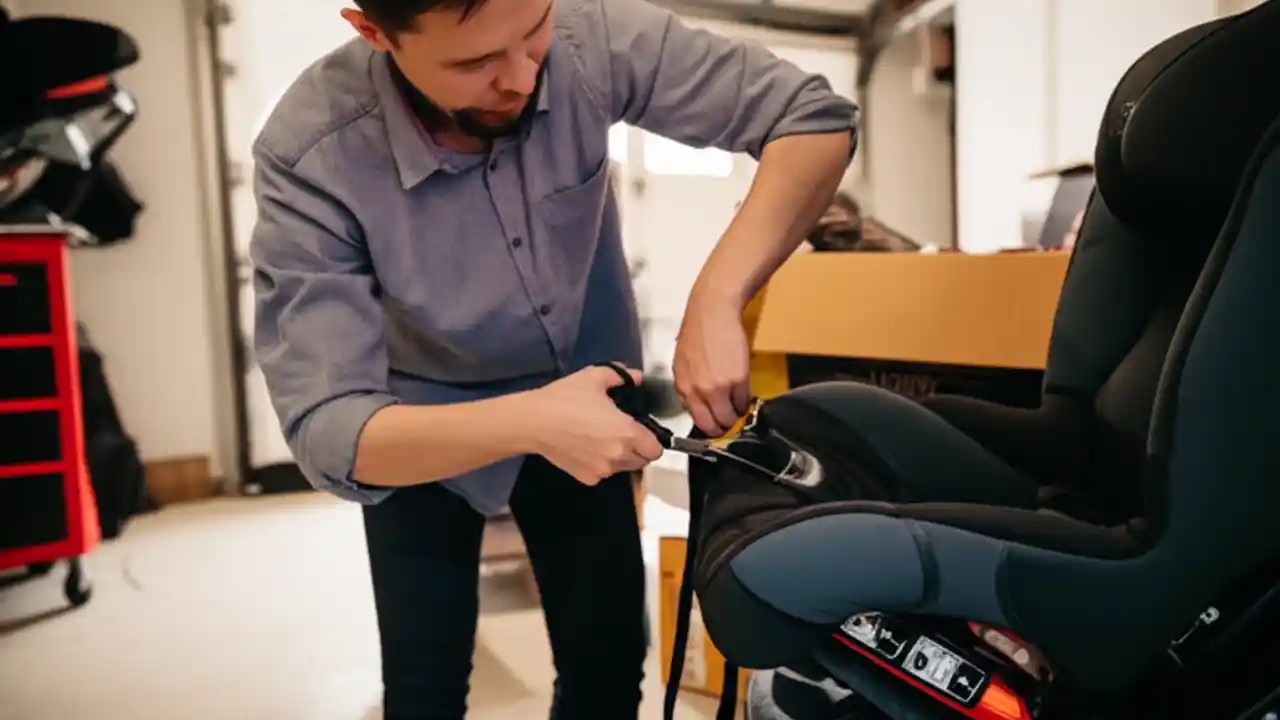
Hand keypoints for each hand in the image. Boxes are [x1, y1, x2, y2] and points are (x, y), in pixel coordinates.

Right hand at [519, 365, 664, 485]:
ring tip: (603, 440)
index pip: (656, 449)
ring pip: (623, 469)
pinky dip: (601, 465)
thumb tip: (636, 376)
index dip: (652, 440)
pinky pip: (603, 474)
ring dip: (620, 458)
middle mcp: (619, 456)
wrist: (534, 422)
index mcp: (627, 432)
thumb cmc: (565, 398)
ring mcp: (603, 470)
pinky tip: (587, 449)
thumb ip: (621, 376)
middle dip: (638, 449)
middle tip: (622, 433)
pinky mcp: (587, 478)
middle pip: (642, 461)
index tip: (642, 431)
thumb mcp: (594, 377)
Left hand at [673, 292, 750, 436]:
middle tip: (730, 419)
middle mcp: (698, 391)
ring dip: (736, 414)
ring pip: (730, 417)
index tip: (716, 422)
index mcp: (683, 387)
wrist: (713, 311)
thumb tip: (698, 405)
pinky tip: (743, 391)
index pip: (696, 420)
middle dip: (723, 426)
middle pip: (713, 425)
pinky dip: (745, 401)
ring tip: (738, 404)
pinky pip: (744, 401)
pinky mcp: (738, 379)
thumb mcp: (682, 363)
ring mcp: (718, 387)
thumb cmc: (697, 332)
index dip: (709, 424)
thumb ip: (688, 386)